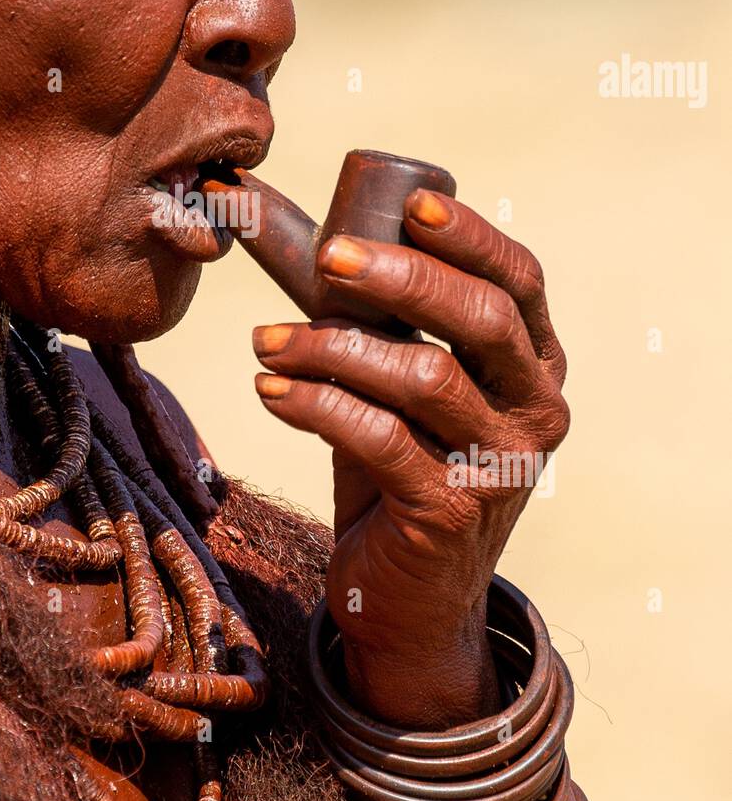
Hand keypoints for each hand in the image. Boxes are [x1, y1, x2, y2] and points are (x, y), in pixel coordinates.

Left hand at [252, 188, 569, 727]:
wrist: (407, 597)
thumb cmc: (399, 468)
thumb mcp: (398, 387)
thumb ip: (372, 320)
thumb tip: (293, 234)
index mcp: (534, 367)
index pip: (520, 283)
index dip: (471, 238)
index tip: (413, 203)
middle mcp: (535, 413)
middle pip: (481, 321)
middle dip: (402, 278)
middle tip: (328, 258)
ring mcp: (500, 467)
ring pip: (424, 377)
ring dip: (333, 347)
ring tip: (265, 340)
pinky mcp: (451, 513)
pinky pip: (380, 439)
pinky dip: (316, 405)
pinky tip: (270, 389)